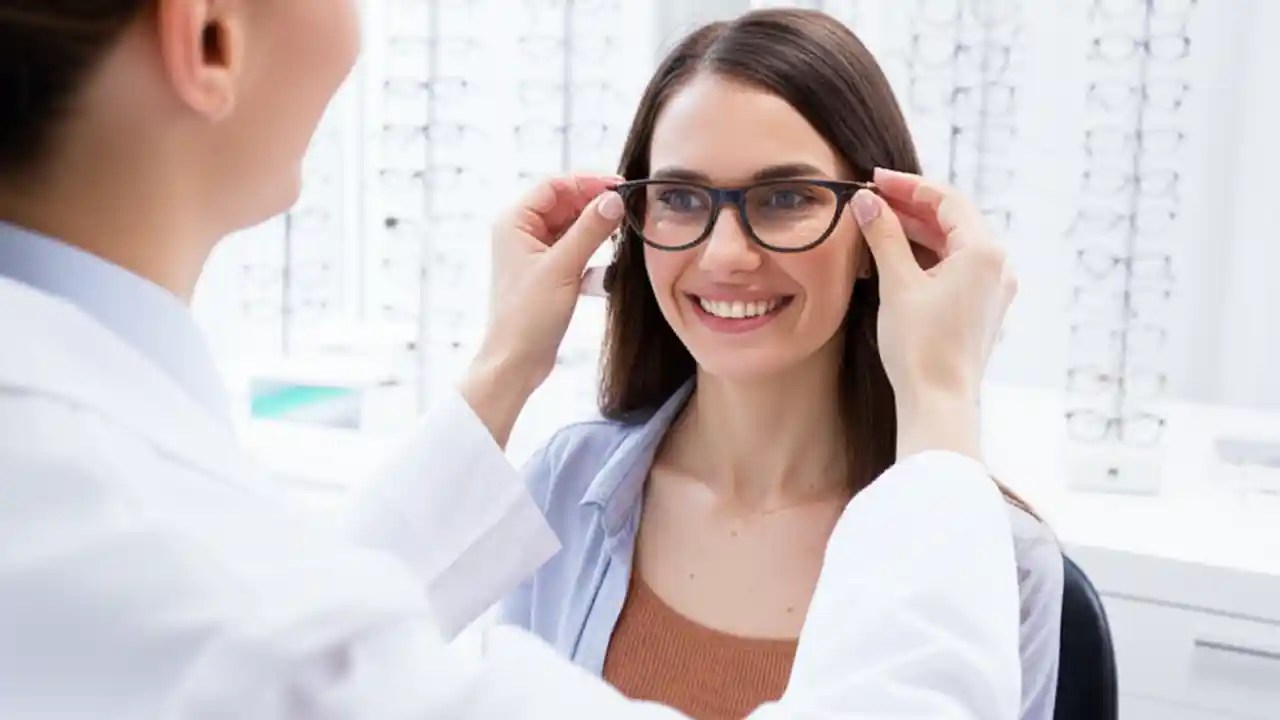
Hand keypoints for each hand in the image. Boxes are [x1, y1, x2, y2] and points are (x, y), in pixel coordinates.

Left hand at [460, 174, 623, 447]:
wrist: (516, 362)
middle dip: (595, 205)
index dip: (587, 182)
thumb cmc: (527, 316)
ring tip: (622, 233)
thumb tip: (614, 199)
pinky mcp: (547, 273)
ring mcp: (534, 254)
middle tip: (628, 209)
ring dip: (596, 230)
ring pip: (572, 228)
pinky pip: (574, 251)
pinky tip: (608, 266)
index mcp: (514, 222)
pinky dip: (592, 253)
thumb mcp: (563, 268)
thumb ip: (590, 230)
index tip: (619, 187)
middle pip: (564, 204)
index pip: (554, 186)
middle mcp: (521, 233)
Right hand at [852, 168, 1017, 459]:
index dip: (909, 186)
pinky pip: (955, 267)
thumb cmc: (921, 347)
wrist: (939, 404)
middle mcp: (998, 266)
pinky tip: (895, 257)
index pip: (947, 200)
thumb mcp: (897, 284)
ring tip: (877, 225)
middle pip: (952, 219)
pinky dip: (926, 256)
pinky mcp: (982, 309)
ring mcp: (993, 289)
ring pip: (953, 244)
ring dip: (916, 232)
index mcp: (984, 252)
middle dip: (910, 207)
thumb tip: (867, 202)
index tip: (875, 180)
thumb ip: (884, 236)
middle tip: (872, 200)